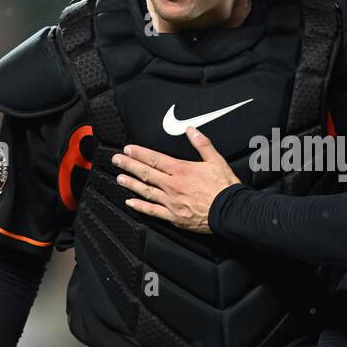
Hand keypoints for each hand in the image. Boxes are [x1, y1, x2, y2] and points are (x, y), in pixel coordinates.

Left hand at [113, 128, 238, 233]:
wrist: (230, 211)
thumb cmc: (224, 188)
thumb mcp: (216, 160)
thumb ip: (202, 144)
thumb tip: (191, 130)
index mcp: (181, 170)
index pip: (155, 158)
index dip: (139, 153)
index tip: (128, 149)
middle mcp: (173, 185)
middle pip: (146, 173)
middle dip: (129, 165)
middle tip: (117, 160)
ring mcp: (171, 201)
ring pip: (146, 191)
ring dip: (131, 184)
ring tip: (120, 178)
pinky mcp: (173, 216)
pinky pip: (153, 211)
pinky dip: (140, 206)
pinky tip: (130, 202)